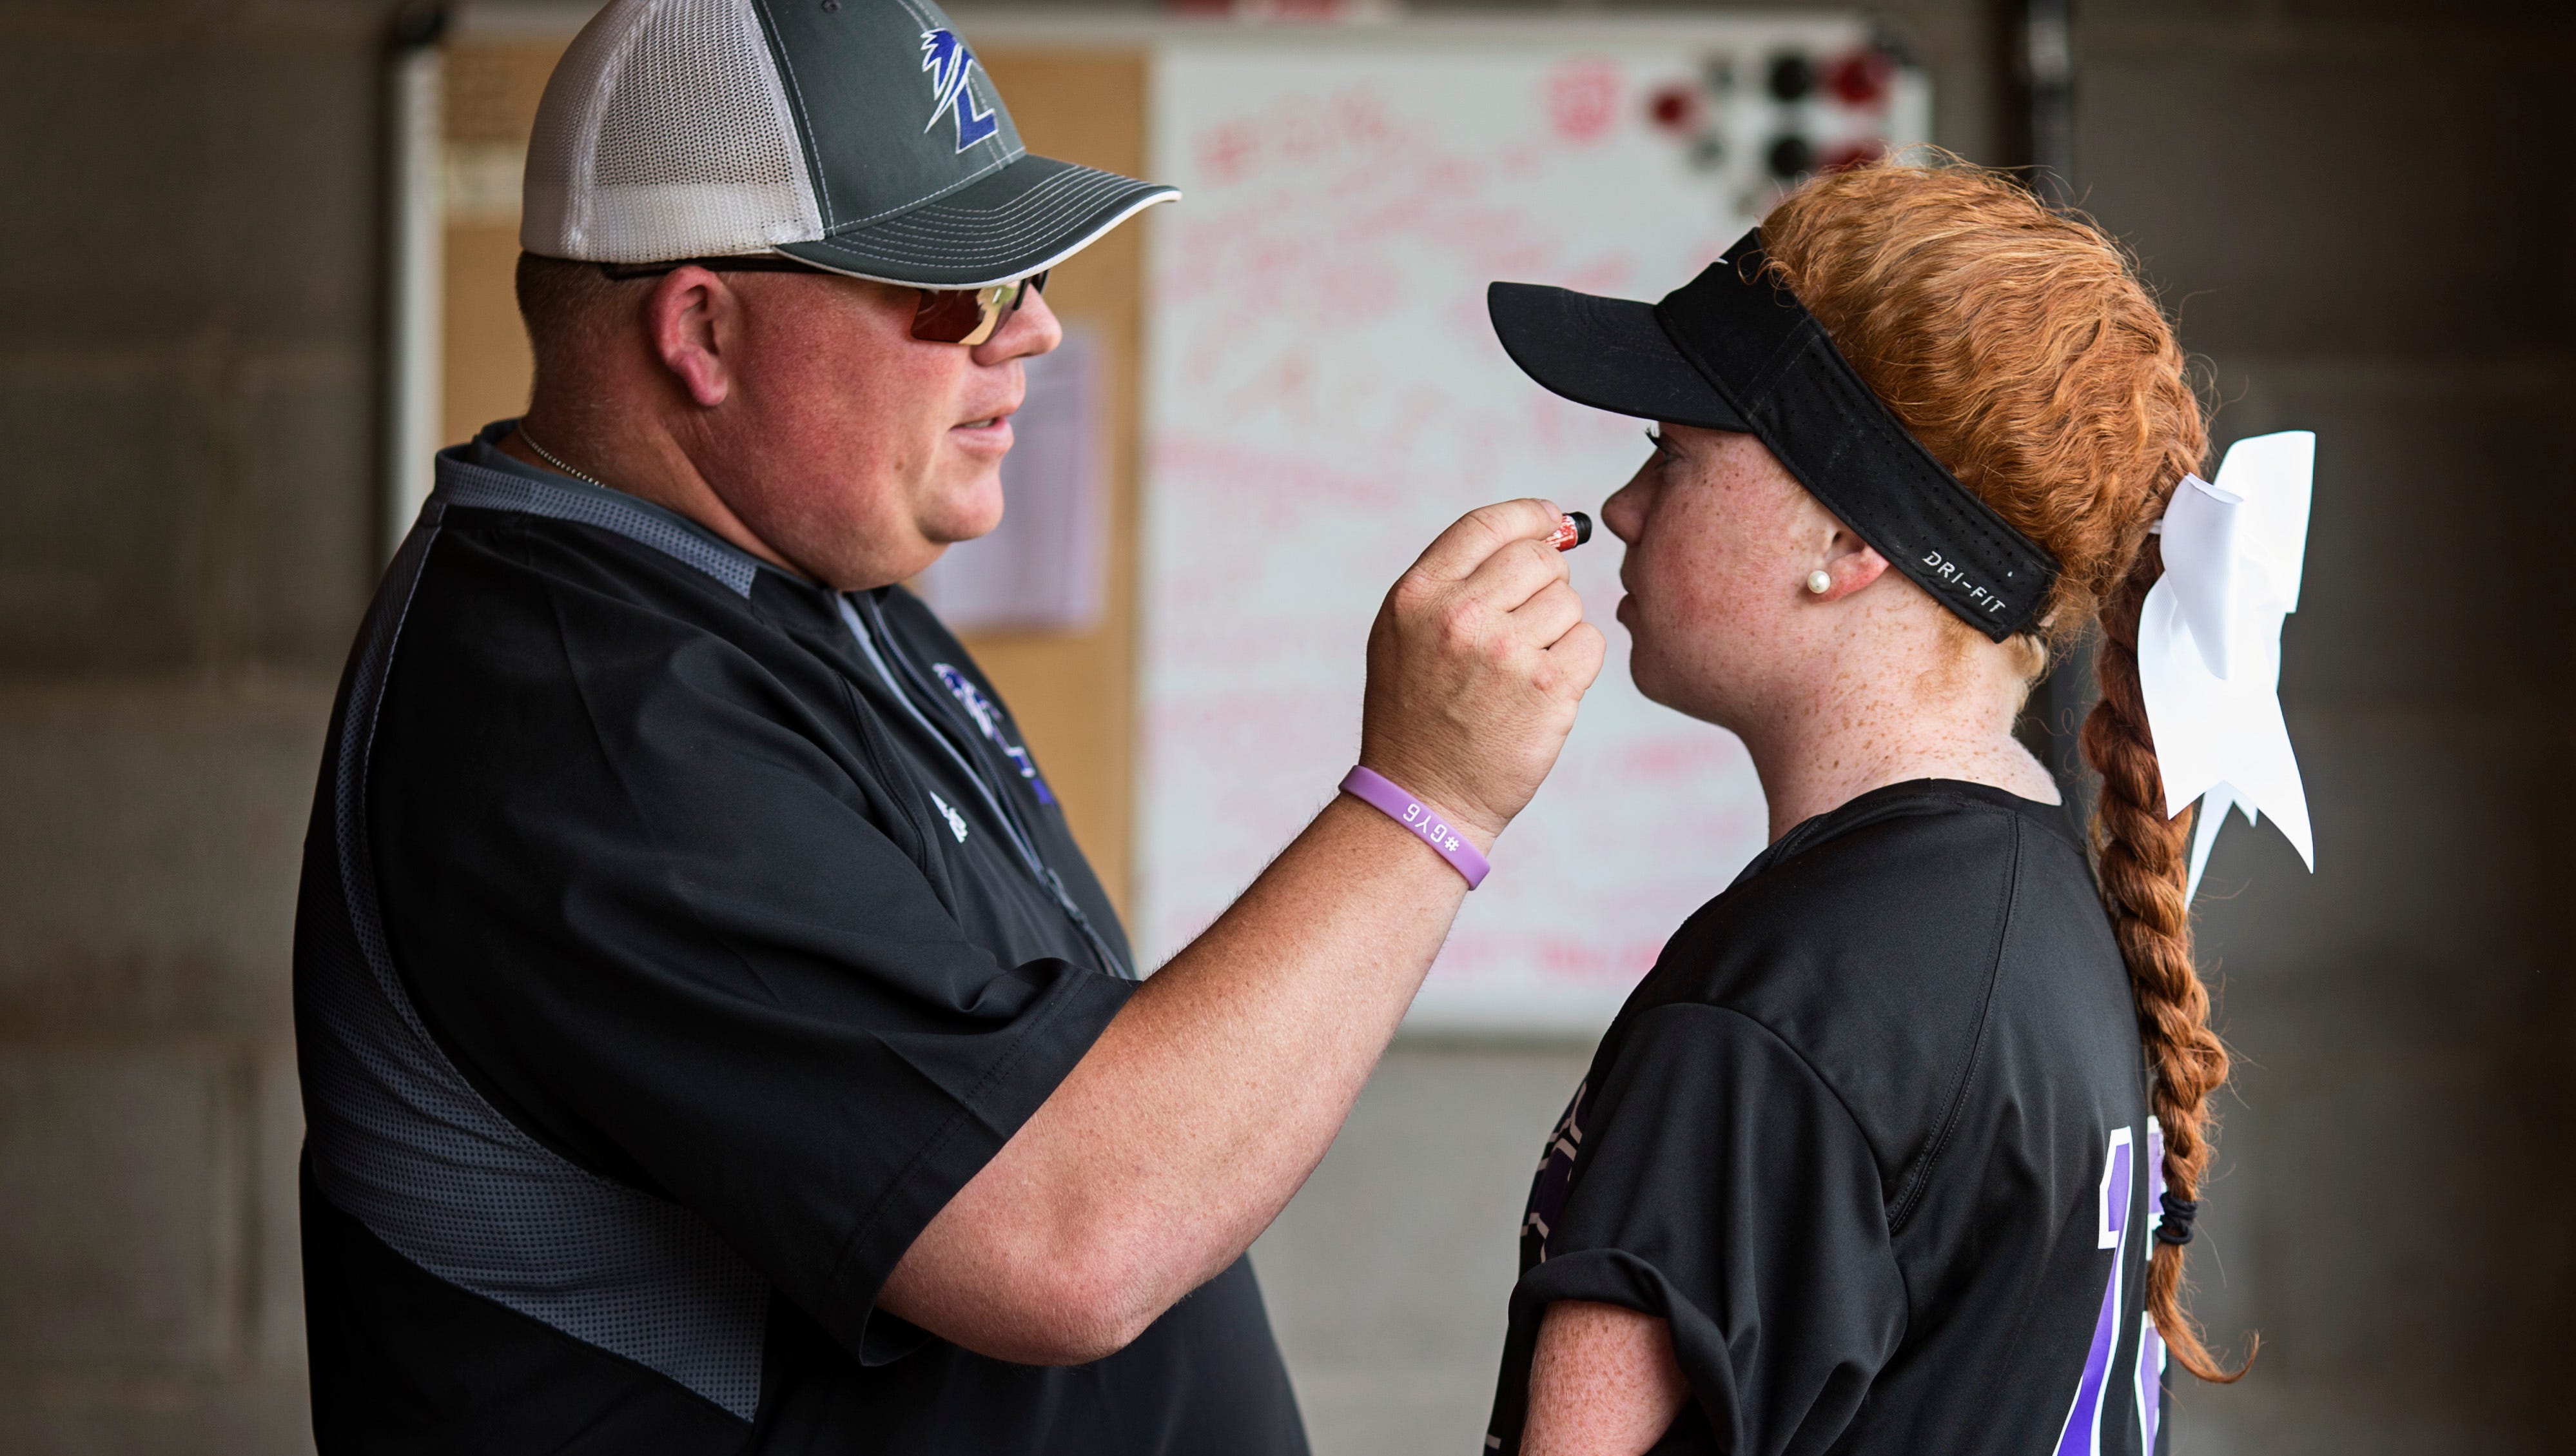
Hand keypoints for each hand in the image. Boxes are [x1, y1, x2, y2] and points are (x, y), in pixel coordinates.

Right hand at [1359, 500, 1607, 847]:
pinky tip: (1544, 689)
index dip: (1529, 516)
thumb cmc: (1417, 713)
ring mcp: (1505, 652)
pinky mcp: (1547, 688)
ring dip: (1559, 630)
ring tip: (1523, 669)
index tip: (1551, 523)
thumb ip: (1459, 578)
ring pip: (1570, 603)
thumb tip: (1547, 531)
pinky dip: (1577, 663)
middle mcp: (1459, 616)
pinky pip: (1590, 643)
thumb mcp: (1405, 633)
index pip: (1488, 524)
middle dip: (1547, 581)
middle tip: (1530, 620)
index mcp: (1418, 595)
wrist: (1422, 798)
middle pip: (1539, 559)